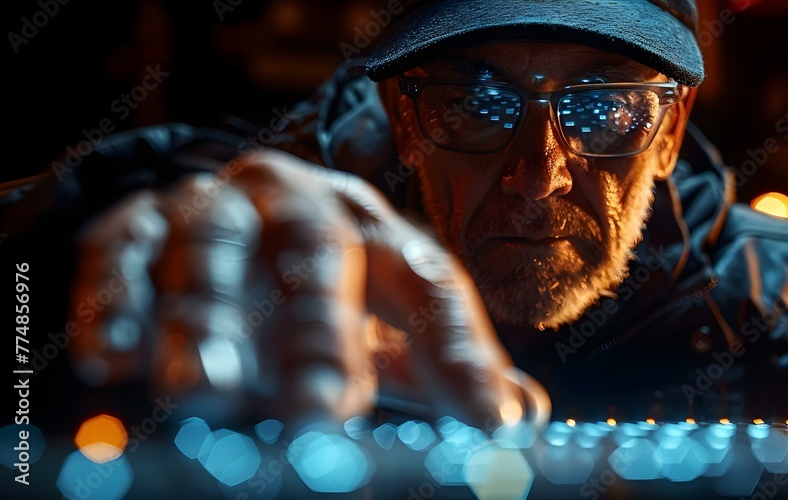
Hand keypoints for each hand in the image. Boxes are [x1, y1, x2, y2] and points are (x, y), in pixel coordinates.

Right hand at [67, 148, 549, 429]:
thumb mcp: (388, 326)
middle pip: (317, 254)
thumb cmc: (326, 294)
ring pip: (213, 250)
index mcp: (377, 230)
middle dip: (319, 333)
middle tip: (323, 413)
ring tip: (205, 393)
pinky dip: (116, 302)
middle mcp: (302, 206)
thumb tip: (526, 417)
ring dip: (208, 320)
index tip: (487, 423)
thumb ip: (443, 365)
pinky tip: (115, 357)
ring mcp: (218, 207)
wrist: (231, 227)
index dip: (460, 353)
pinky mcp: (141, 222)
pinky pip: (124, 252)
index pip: (430, 284)